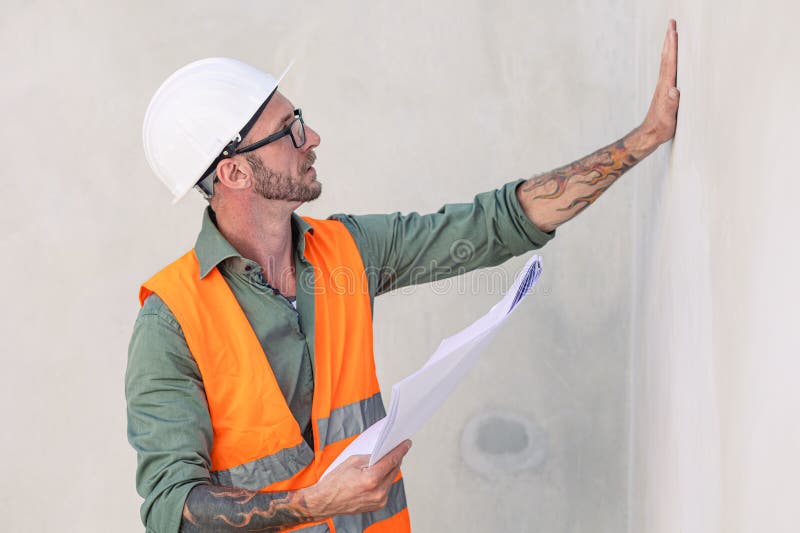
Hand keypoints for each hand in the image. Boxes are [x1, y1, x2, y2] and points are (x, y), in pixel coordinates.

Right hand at [304, 440, 411, 517]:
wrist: (324, 502)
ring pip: (390, 480)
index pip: (391, 461)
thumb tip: (382, 454)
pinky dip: (385, 480)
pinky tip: (381, 473)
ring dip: (390, 469)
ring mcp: (378, 501)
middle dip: (395, 458)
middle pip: (393, 470)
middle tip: (397, 448)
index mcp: (371, 479)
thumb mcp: (352, 461)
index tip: (406, 443)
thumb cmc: (334, 483)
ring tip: (388, 459)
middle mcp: (378, 492)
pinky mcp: (377, 505)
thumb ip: (370, 457)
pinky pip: (386, 488)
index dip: (400, 450)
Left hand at [639, 20, 679, 146]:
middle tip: (672, 23)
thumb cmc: (660, 129)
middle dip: (669, 40)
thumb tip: (674, 90)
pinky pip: (668, 69)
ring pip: (666, 62)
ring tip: (672, 33)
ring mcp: (663, 87)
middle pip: (666, 58)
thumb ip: (671, 105)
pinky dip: (671, 58)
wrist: (648, 136)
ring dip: (669, 46)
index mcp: (665, 88)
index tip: (673, 31)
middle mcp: (663, 85)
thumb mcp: (668, 119)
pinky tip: (673, 57)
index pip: (670, 64)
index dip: (672, 47)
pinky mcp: (665, 91)